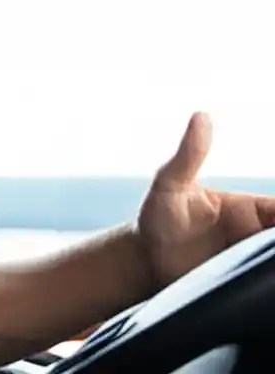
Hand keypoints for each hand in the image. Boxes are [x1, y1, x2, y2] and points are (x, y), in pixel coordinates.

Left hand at [137, 112, 274, 287]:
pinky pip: (268, 288)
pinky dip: (270, 287)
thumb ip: (187, 156)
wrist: (142, 263)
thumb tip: (202, 115)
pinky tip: (266, 287)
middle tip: (269, 246)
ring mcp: (254, 264)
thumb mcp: (169, 186)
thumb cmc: (156, 218)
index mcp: (253, 210)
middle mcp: (259, 237)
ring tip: (267, 268)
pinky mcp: (247, 288)